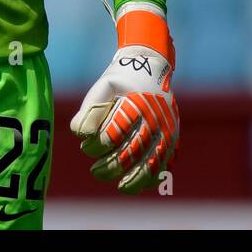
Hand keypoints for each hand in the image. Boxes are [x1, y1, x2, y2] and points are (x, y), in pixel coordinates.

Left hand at [69, 0, 178, 193]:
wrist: (151, 65)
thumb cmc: (122, 79)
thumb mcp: (103, 87)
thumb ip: (89, 108)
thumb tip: (78, 133)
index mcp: (134, 105)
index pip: (112, 135)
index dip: (96, 146)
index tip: (85, 146)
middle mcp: (154, 118)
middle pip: (132, 152)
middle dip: (111, 166)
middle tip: (96, 171)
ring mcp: (166, 129)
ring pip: (152, 162)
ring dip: (135, 179)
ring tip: (120, 186)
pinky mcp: (173, 136)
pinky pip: (167, 162)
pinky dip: (155, 177)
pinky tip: (140, 184)